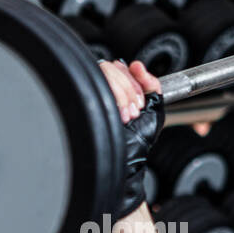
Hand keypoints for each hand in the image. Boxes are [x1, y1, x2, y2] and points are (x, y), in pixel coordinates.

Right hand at [100, 60, 163, 218]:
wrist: (124, 165)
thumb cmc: (136, 146)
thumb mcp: (154, 111)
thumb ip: (153, 86)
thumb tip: (140, 68)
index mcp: (115, 89)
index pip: (120, 67)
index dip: (134, 80)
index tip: (140, 97)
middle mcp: (100, 90)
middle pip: (112, 67)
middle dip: (130, 90)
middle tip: (134, 113)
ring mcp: (88, 95)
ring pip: (104, 72)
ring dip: (123, 95)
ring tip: (125, 117)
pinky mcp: (79, 100)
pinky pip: (97, 82)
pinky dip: (114, 97)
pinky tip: (117, 116)